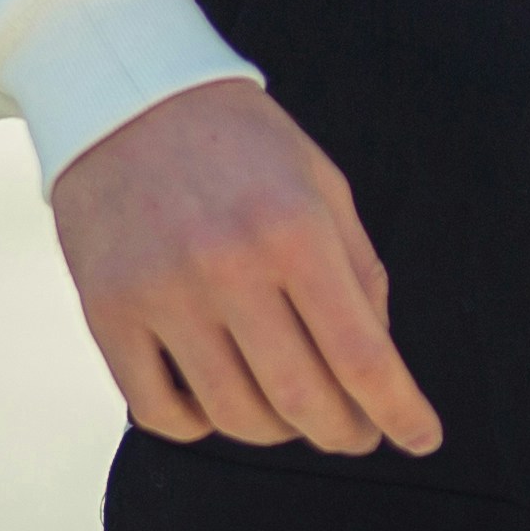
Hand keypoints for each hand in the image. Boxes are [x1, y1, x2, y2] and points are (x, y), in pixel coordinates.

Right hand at [42, 78, 443, 456]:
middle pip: (302, 399)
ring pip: (234, 416)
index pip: (361, 355)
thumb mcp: (319, 179)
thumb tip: (376, 359)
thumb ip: (357, 267)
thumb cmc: (236, 139)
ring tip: (288, 410)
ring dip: (276, 430)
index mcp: (293, 226)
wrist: (122, 91)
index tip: (422, 438)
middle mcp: (227, 264)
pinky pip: (160, 412)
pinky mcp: (107, 311)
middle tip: (356, 432)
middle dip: (344, 432)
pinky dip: (199, 425)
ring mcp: (161, 292)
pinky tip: (216, 399)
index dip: (400, 411)